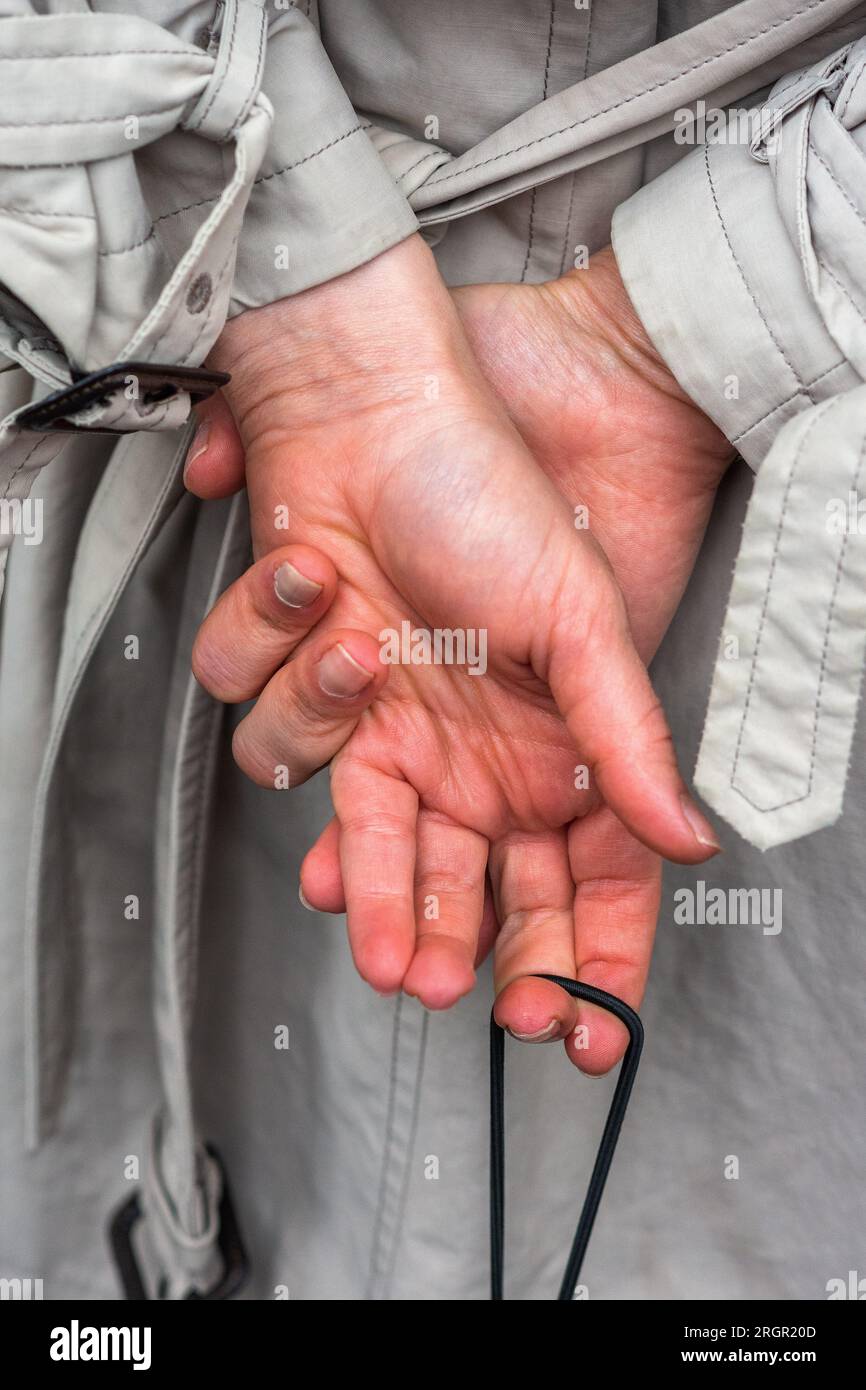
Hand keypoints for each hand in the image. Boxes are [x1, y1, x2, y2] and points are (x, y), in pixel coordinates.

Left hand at [188, 235, 719, 1069]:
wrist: (371, 411)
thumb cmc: (488, 496)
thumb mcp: (582, 622)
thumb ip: (629, 741)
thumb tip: (685, 840)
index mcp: (548, 750)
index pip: (582, 887)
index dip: (584, 963)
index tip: (574, 1032)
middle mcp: (466, 758)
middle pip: (458, 897)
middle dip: (439, 940)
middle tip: (430, 978)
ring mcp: (382, 732)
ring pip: (350, 840)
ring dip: (340, 754)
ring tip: (365, 667)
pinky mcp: (305, 692)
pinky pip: (270, 735)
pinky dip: (280, 659)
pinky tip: (324, 590)